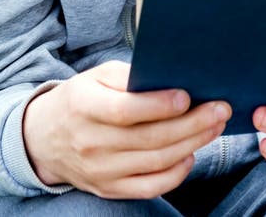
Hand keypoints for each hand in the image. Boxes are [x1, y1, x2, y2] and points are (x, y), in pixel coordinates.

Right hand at [23, 60, 230, 198]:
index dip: (159, 105)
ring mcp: (100, 171)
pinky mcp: (109, 189)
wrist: (44, 138)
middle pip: (149, 138)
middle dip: (192, 123)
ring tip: (215, 125)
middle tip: (220, 109)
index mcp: (84, 107)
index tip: (187, 96)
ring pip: (155, 162)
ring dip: (192, 144)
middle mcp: (91, 143)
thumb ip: (127, 76)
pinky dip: (175, 173)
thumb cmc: (80, 98)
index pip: (125, 110)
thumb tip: (169, 78)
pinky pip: (149, 187)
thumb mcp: (96, 76)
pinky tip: (191, 154)